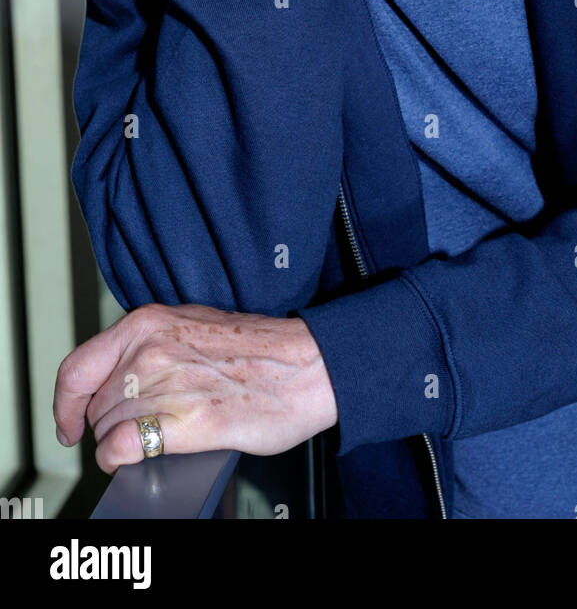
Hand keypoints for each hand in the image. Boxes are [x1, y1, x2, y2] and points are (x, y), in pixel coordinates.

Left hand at [53, 303, 337, 473]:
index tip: (69, 421)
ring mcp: (164, 386)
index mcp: (149, 322)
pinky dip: (121, 460)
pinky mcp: (183, 423)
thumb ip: (151, 343)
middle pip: (94, 405)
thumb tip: (121, 375)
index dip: (65, 403)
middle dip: (107, 423)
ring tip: (152, 438)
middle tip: (133, 428)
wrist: (305, 366)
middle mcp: (149, 351)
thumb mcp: (194, 324)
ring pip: (106, 430)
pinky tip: (140, 457)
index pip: (77, 368)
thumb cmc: (261, 349)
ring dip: (120, 442)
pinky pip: (121, 450)